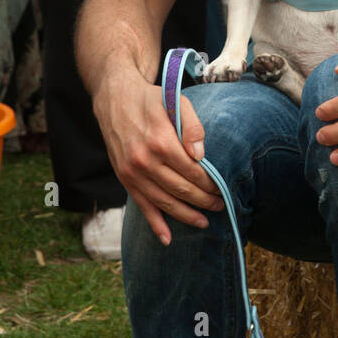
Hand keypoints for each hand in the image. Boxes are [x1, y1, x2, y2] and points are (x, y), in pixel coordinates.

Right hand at [93, 70, 223, 244]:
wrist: (115, 99)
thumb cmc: (152, 100)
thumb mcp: (176, 101)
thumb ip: (192, 127)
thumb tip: (201, 155)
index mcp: (161, 142)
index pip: (193, 172)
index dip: (210, 184)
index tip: (222, 189)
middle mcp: (145, 161)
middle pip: (181, 190)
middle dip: (203, 201)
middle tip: (220, 205)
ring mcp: (132, 172)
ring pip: (164, 202)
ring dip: (185, 215)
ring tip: (204, 222)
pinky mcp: (124, 178)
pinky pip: (142, 205)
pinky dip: (155, 223)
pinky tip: (167, 238)